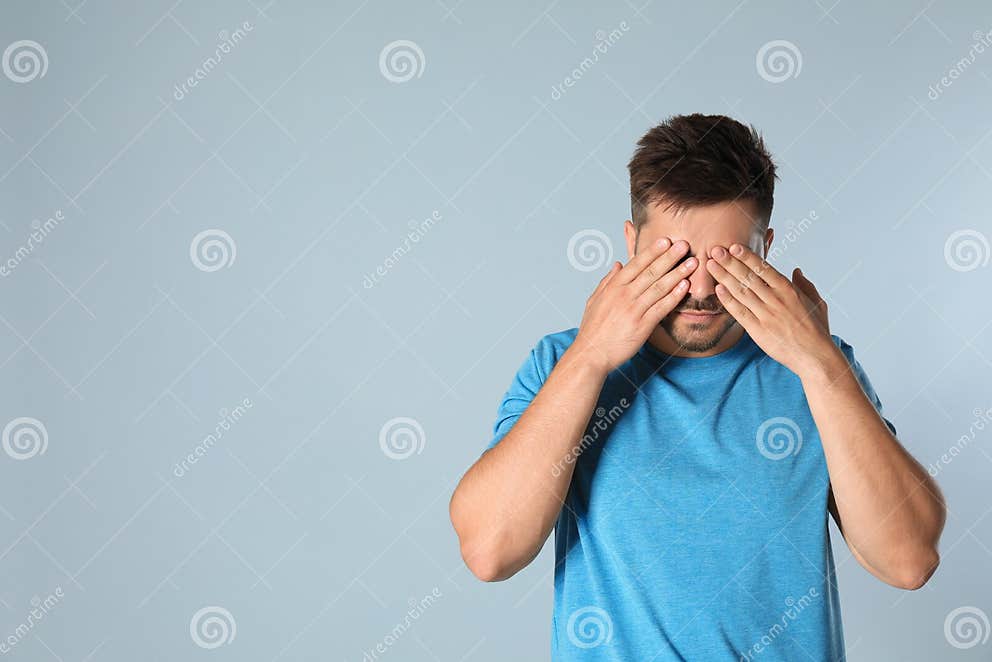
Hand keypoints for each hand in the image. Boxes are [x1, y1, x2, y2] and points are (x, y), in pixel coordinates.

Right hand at [573, 237, 695, 372]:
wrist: (591, 354)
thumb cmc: (592, 328)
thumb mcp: (594, 300)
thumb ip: (607, 281)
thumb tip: (618, 264)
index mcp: (613, 287)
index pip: (636, 264)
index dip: (652, 252)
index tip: (665, 240)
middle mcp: (624, 295)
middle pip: (650, 272)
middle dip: (669, 257)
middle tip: (683, 244)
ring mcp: (633, 310)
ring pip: (659, 288)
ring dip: (677, 274)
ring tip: (691, 263)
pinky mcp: (642, 326)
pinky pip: (661, 308)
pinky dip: (674, 297)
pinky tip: (685, 287)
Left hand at [705, 243, 837, 375]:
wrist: (815, 356)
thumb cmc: (817, 330)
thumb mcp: (817, 302)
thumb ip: (805, 285)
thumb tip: (796, 270)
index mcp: (789, 290)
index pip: (764, 269)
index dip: (747, 257)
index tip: (734, 247)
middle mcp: (776, 300)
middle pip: (748, 277)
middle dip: (730, 262)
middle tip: (714, 250)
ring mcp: (766, 315)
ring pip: (741, 292)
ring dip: (724, 277)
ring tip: (710, 265)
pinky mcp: (758, 330)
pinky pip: (740, 312)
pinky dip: (728, 300)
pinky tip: (717, 289)